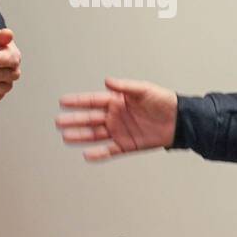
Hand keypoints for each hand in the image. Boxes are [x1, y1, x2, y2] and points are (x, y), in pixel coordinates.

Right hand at [55, 77, 177, 160]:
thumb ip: (125, 86)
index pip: (93, 100)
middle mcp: (115, 116)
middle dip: (74, 120)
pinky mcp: (127, 144)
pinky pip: (109, 150)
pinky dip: (98, 154)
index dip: (78, 101)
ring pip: (95, 134)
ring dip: (80, 136)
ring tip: (66, 136)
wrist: (178, 121)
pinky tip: (87, 154)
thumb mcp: (144, 90)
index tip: (63, 101)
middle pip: (90, 118)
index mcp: (117, 101)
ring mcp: (119, 131)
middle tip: (58, 121)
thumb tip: (108, 81)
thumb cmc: (163, 102)